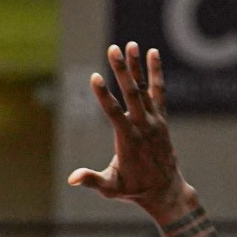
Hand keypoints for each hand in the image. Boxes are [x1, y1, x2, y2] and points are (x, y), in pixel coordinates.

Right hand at [67, 43, 191, 220]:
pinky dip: (156, 73)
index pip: (114, 113)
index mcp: (128, 140)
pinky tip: (153, 54)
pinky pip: (159, 92)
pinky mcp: (162, 119)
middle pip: (131, 94)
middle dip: (122, 71)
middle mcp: (144, 127)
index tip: (95, 77)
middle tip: (113, 49)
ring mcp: (155, 121)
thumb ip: (92, 180)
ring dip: (137, 67)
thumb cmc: (133, 189)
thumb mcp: (111, 188)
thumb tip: (72, 179)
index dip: (103, 95)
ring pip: (144, 89)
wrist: (165, 191)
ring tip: (131, 45)